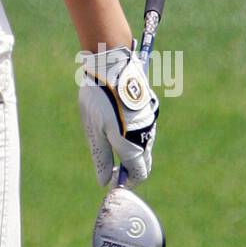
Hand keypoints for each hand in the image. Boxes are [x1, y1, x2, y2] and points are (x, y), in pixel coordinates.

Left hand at [77, 40, 158, 185]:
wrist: (111, 64)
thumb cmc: (98, 99)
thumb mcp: (94, 131)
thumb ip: (101, 157)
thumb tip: (104, 182)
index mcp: (133, 146)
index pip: (139, 174)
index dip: (127, 181)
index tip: (113, 180)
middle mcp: (147, 136)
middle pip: (144, 161)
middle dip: (130, 168)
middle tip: (111, 165)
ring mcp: (151, 121)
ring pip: (144, 145)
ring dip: (132, 150)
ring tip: (109, 137)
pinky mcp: (150, 109)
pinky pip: (144, 130)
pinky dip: (134, 134)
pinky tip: (117, 122)